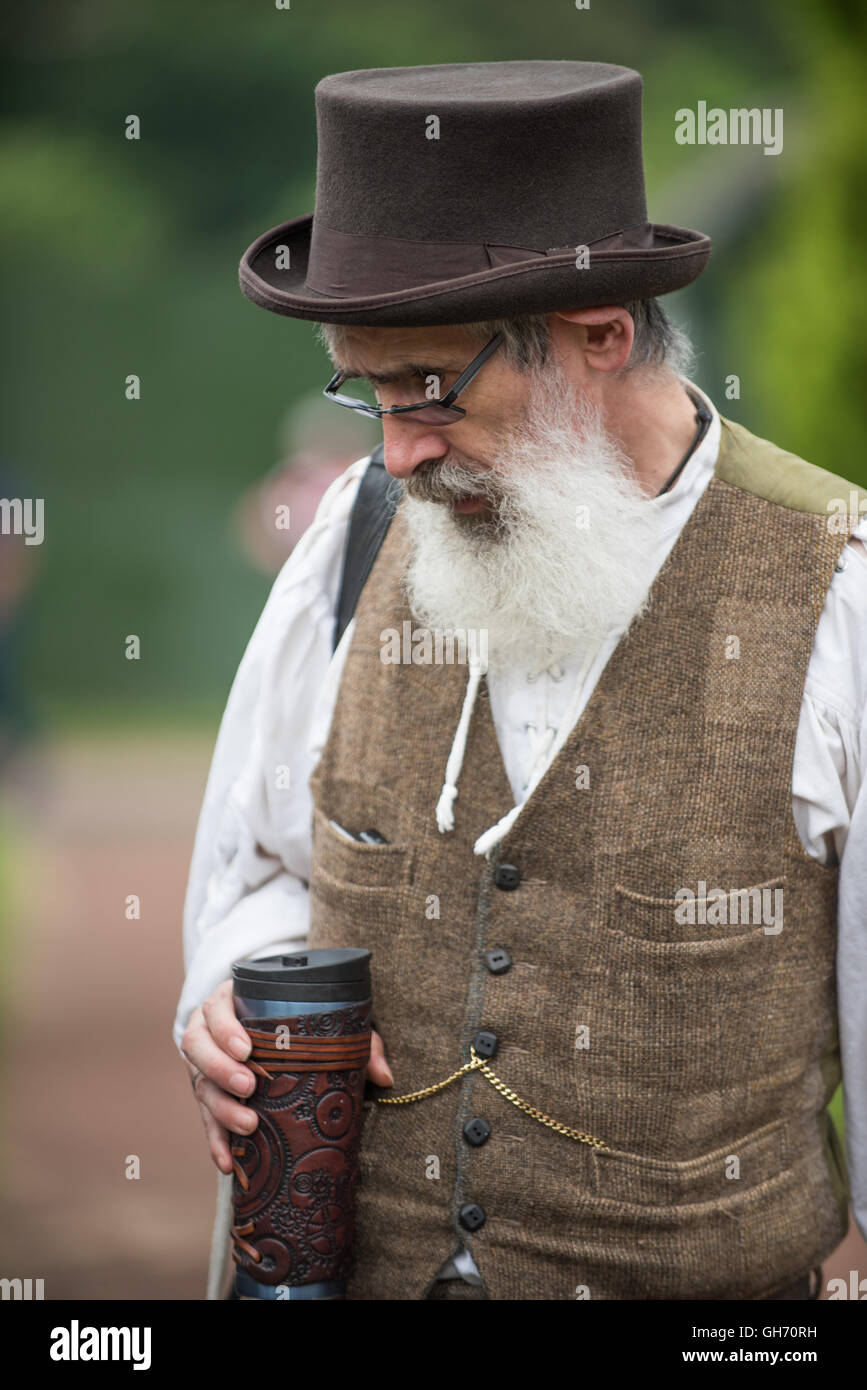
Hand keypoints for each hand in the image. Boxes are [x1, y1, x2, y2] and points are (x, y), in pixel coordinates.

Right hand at [181, 979, 392, 1172]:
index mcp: (232, 1001)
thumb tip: (384, 1076)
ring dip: (220, 1107)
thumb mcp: (326, 1020)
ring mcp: (205, 1064)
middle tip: (249, 1086)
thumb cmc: (300, 1019)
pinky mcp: (209, 1095)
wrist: (277, 1025)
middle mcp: (210, 1031)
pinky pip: (205, 1119)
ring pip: (198, 1084)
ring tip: (248, 1125)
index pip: (216, 1007)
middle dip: (219, 1068)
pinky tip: (229, 1162)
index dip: (225, 1028)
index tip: (248, 1049)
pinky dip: (216, 1141)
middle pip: (196, 1046)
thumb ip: (356, 1040)